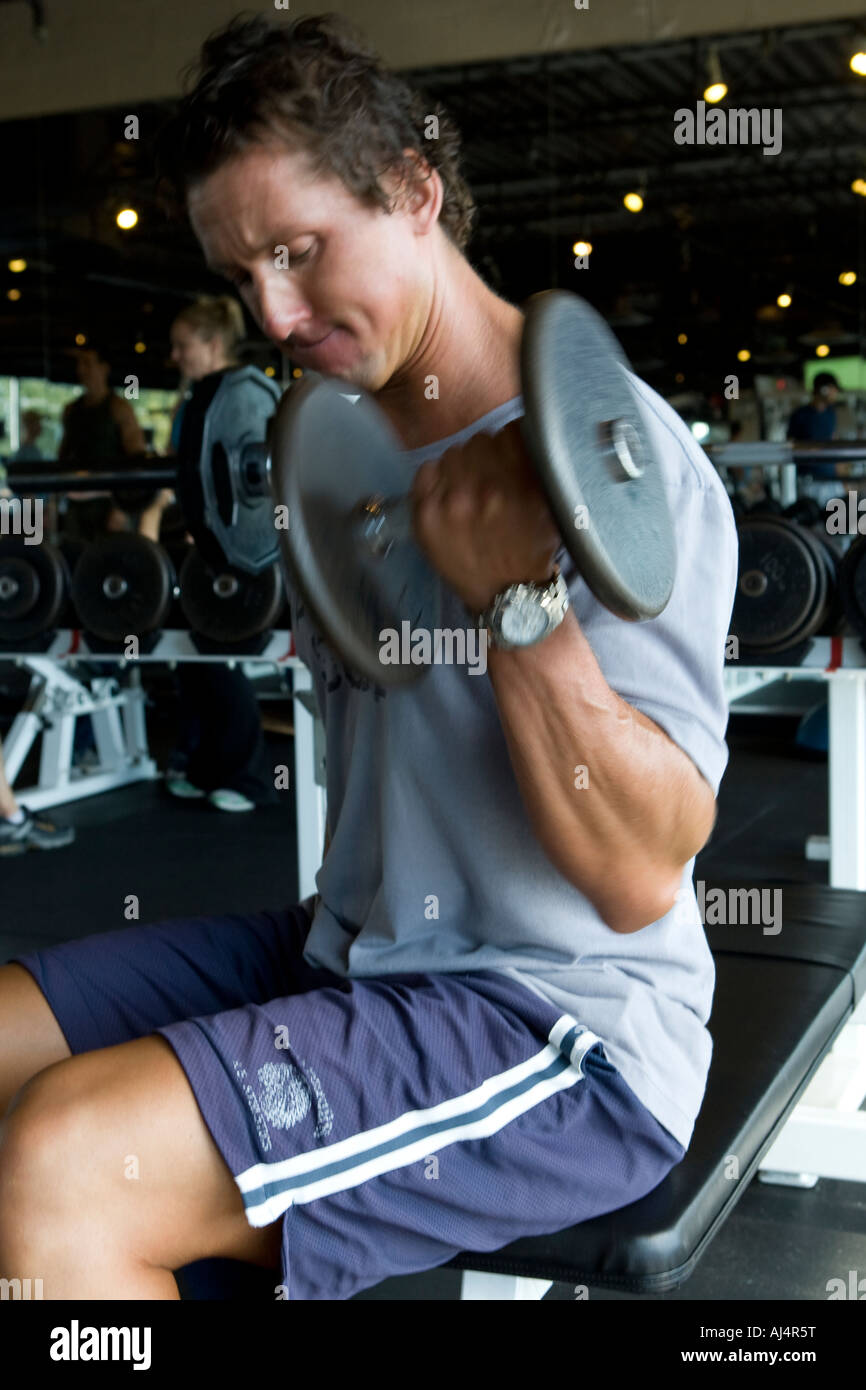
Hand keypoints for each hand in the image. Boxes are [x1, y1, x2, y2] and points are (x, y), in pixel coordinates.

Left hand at [409, 420, 560, 613]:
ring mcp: (455, 502)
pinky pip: (426, 469)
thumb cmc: (532, 549)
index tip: (508, 459)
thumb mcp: (553, 507)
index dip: (509, 445)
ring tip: (468, 492)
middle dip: (485, 457)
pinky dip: (436, 478)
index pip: (510, 433)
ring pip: (453, 453)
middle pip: (480, 441)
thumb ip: (542, 469)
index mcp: (526, 485)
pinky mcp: (428, 515)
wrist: (507, 596)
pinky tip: (447, 496)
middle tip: (488, 480)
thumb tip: (528, 433)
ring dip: (461, 467)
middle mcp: (490, 490)